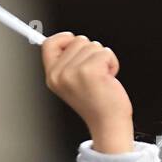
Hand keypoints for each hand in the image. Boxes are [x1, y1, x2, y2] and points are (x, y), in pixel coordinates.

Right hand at [41, 32, 133, 153]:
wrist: (108, 124)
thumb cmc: (96, 104)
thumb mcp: (72, 83)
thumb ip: (67, 63)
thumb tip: (69, 40)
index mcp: (52, 76)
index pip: (49, 44)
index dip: (63, 38)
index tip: (73, 40)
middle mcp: (60, 74)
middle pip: (77, 40)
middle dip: (91, 53)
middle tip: (94, 74)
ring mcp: (73, 72)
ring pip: (93, 45)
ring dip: (103, 59)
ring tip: (102, 78)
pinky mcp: (90, 71)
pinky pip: (106, 52)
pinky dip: (112, 63)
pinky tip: (109, 79)